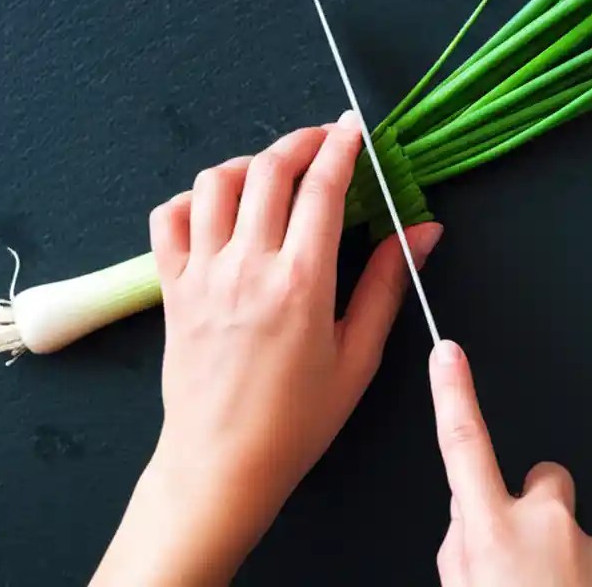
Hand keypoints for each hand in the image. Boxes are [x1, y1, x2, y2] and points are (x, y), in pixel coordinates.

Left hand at [93, 112, 442, 585]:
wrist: (222, 464)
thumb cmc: (298, 421)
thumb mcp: (358, 356)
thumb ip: (386, 284)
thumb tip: (423, 230)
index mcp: (302, 281)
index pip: (322, 187)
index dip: (341, 146)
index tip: (352, 127)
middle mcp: (248, 265)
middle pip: (268, 170)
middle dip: (299, 141)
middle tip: (321, 141)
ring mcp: (202, 274)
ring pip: (215, 183)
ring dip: (247, 164)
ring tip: (271, 173)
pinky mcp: (172, 289)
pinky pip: (168, 219)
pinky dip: (191, 199)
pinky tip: (216, 209)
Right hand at [430, 340, 591, 586]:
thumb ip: (464, 543)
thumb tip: (472, 514)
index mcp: (497, 532)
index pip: (465, 445)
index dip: (454, 394)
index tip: (448, 354)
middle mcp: (551, 529)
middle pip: (547, 481)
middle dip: (538, 508)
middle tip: (528, 562)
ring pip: (578, 535)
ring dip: (568, 564)